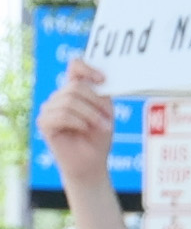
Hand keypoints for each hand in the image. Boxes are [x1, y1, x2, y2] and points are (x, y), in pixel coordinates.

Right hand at [36, 56, 115, 179]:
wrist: (92, 161)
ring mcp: (49, 109)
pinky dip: (78, 122)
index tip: (103, 80)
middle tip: (108, 119)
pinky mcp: (44, 123)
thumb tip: (100, 80)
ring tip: (102, 127)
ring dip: (91, 115)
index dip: (87, 69)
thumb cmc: (99, 137)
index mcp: (75, 90)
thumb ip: (102, 95)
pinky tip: (84, 130)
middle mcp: (60, 97)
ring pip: (70, 101)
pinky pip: (62, 115)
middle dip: (96, 103)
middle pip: (76, 87)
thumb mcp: (105, 112)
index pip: (75, 67)